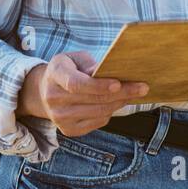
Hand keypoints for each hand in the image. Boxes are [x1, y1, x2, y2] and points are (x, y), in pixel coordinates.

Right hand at [20, 50, 149, 137]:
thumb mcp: (75, 58)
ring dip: (120, 103)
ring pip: (98, 112)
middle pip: (93, 99)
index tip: (119, 84)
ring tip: (134, 93)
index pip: (76, 84)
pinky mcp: (68, 130)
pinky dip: (110, 113)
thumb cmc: (67, 69)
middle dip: (122, 93)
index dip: (98, 85)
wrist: (45, 91)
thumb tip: (108, 71)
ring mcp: (59, 117)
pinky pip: (97, 122)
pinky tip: (117, 103)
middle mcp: (53, 98)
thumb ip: (90, 63)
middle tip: (142, 87)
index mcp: (55, 75)